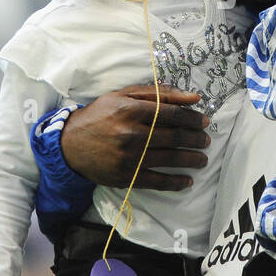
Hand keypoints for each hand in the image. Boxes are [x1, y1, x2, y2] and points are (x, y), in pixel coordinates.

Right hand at [61, 85, 211, 189]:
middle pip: (174, 136)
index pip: (172, 114)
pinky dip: (176, 182)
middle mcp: (130, 133)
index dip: (192, 118)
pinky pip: (157, 180)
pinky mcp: (125, 176)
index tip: (204, 121)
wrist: (70, 144)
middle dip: (196, 139)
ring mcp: (128, 157)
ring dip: (191, 159)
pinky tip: (188, 180)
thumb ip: (159, 93)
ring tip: (202, 159)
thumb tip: (194, 97)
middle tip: (206, 140)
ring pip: (169, 158)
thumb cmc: (100, 115)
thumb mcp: (124, 96)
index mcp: (130, 109)